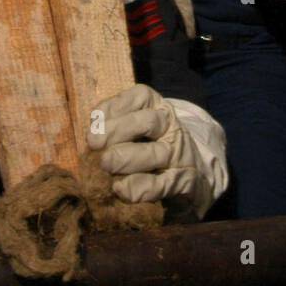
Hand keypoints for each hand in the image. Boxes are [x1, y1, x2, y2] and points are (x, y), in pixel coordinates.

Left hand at [87, 84, 226, 217]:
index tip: (94, 121)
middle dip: (117, 131)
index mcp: (159, 109)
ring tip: (105, 165)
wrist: (194, 176)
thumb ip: (114, 128)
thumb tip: (90, 134)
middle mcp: (172, 128)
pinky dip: (140, 187)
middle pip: (149, 122)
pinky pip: (164, 184)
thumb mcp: (136, 131)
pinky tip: (120, 189)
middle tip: (94, 144)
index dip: (115, 106)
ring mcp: (181, 155)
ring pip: (157, 153)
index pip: (141, 97)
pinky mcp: (186, 182)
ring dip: (127, 158)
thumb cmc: (151, 149)